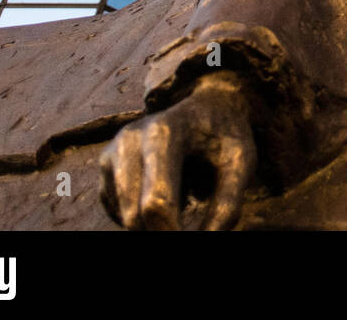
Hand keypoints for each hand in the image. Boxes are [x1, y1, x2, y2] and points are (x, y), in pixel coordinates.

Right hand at [100, 71, 256, 229]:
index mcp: (164, 133)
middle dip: (161, 233)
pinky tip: (167, 191)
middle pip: (134, 216)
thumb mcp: (240, 163)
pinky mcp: (105, 165)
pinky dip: (141, 215)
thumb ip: (227, 205)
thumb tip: (206, 240)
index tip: (190, 238)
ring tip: (186, 195)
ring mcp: (112, 151)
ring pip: (124, 217)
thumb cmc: (225, 135)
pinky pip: (117, 211)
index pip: (156, 203)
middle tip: (188, 228)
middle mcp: (129, 139)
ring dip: (153, 224)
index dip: (171, 233)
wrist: (205, 106)